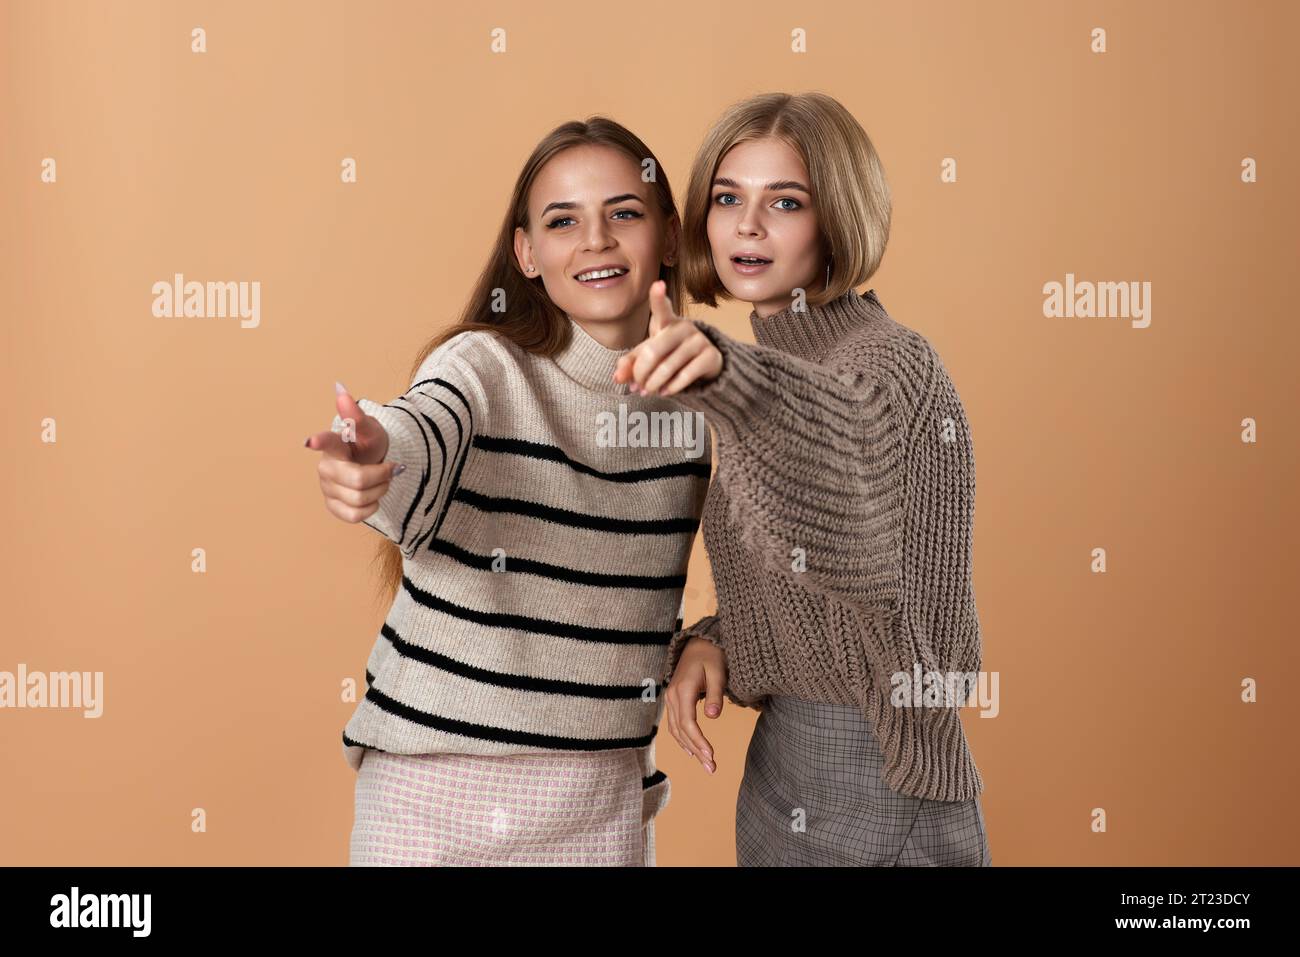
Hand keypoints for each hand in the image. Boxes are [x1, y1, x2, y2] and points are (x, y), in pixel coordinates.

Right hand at [303, 382, 400, 523]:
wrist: (372, 464)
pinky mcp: (332, 506)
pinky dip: (370, 508)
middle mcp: (326, 467)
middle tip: (389, 469)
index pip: (326, 441)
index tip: (310, 441)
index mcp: (335, 445)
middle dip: (381, 478)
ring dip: (379, 492)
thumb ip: (357, 416)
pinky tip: (370, 497)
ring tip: (380, 481)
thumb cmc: (368, 445)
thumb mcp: (370, 430)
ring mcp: (327, 488)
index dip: (319, 441)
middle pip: (358, 481)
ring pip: (359, 500)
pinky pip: (355, 516)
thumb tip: (340, 389)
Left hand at [612, 280, 721, 395]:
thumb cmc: (670, 354)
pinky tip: (665, 392)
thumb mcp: (649, 355)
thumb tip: (617, 378)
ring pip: (668, 367)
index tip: (658, 285)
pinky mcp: (710, 356)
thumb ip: (631, 363)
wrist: (704, 363)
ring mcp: (699, 340)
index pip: (661, 308)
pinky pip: (685, 375)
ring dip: (654, 384)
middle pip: (653, 351)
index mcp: (666, 321)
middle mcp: (684, 327)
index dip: (659, 297)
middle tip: (637, 386)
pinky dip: (671, 388)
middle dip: (641, 373)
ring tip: (648, 391)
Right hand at [665, 636, 726, 773]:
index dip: (698, 741)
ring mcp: (670, 699)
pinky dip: (682, 740)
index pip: (688, 723)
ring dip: (690, 749)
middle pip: (681, 731)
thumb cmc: (711, 657)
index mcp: (683, 690)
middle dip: (696, 751)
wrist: (699, 644)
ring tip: (706, 764)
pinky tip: (691, 752)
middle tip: (712, 768)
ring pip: (676, 730)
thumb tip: (713, 716)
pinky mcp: (674, 701)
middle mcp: (672, 696)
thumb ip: (715, 694)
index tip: (711, 755)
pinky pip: (675, 725)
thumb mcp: (718, 672)